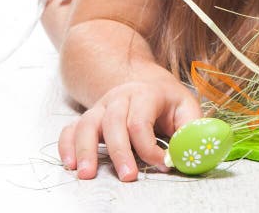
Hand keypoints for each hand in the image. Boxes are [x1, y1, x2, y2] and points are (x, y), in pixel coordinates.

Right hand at [58, 78, 200, 181]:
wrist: (146, 81)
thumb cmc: (167, 101)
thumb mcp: (186, 106)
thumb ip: (191, 127)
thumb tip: (190, 150)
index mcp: (147, 93)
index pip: (141, 121)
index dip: (150, 147)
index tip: (162, 165)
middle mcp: (120, 96)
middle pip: (113, 122)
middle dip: (119, 152)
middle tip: (127, 177)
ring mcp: (101, 106)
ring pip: (88, 124)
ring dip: (86, 149)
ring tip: (87, 175)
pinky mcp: (89, 117)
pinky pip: (71, 128)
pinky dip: (67, 145)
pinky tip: (70, 164)